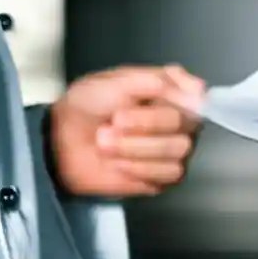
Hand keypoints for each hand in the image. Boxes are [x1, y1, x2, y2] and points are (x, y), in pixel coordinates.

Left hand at [47, 65, 203, 197]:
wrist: (61, 141)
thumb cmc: (86, 107)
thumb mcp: (112, 81)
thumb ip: (153, 81)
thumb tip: (194, 90)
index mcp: (170, 92)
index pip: (196, 95)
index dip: (179, 100)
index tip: (151, 100)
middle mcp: (178, 121)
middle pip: (186, 123)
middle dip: (146, 123)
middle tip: (115, 121)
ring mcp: (173, 150)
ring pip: (178, 150)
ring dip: (137, 147)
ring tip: (107, 142)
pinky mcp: (163, 177)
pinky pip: (168, 174)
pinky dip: (139, 168)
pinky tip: (118, 163)